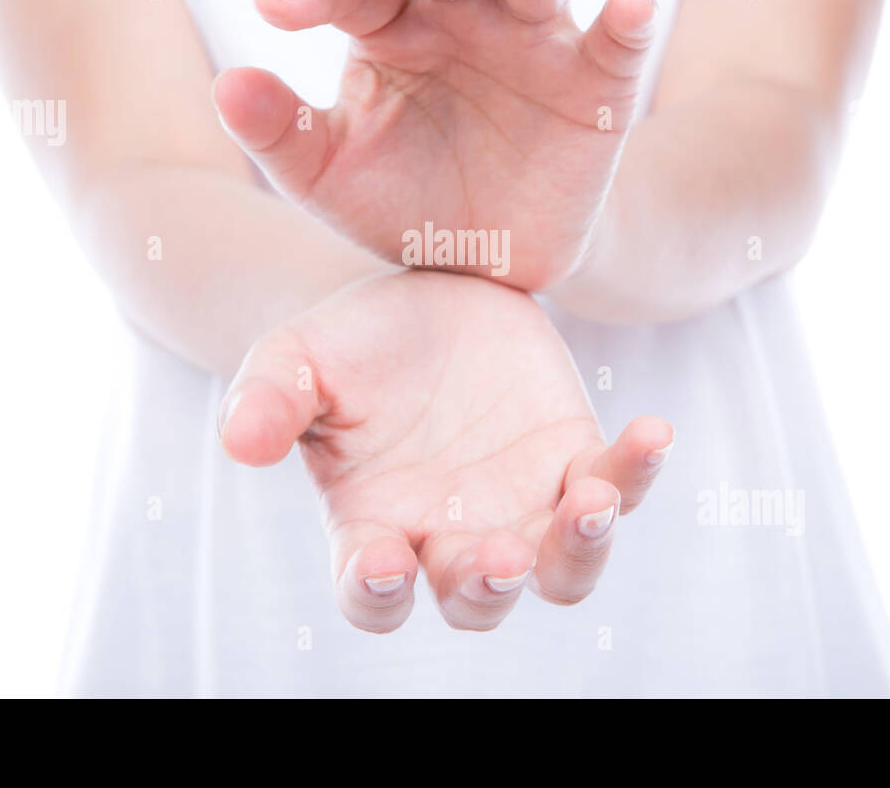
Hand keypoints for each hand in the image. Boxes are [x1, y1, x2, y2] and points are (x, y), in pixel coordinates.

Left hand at [212, 0, 658, 290]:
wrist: (482, 267)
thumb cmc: (400, 202)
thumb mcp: (330, 177)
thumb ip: (281, 132)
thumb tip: (225, 85)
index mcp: (389, 25)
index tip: (274, 8)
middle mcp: (462, 13)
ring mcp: (534, 39)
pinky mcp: (596, 80)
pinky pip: (618, 38)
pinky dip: (629, 18)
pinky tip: (629, 4)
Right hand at [217, 271, 673, 631]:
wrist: (426, 289)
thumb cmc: (351, 340)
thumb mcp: (297, 355)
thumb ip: (270, 398)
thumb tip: (237, 442)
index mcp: (374, 525)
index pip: (371, 593)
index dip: (378, 592)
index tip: (388, 559)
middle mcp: (451, 533)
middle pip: (478, 599)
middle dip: (489, 586)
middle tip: (498, 553)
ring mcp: (522, 505)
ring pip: (561, 572)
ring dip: (578, 550)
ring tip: (588, 499)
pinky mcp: (574, 458)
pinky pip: (616, 486)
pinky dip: (637, 472)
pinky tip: (651, 431)